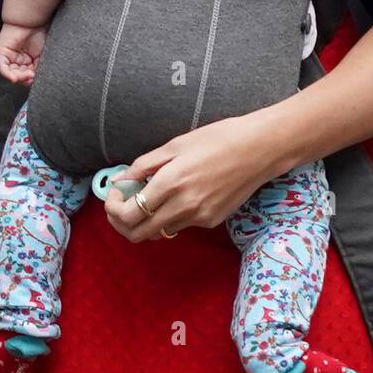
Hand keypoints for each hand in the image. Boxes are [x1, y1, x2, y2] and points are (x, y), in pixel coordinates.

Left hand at [0, 24, 46, 83]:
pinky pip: (2, 66)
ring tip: (28, 75)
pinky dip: (7, 73)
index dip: (31, 79)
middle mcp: (17, 59)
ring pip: (11, 72)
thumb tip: (37, 78)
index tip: (37, 78)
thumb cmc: (40, 33)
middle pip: (18, 75)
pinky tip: (13, 78)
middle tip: (32, 76)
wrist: (33, 19)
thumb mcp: (43, 53)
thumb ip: (40, 66)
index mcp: (27, 60)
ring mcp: (9, 56)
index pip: (27, 74)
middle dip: (25, 78)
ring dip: (18, 77)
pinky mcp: (3, 52)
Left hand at [103, 113, 281, 241]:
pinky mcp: (212, 222)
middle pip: (138, 233)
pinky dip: (170, 216)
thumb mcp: (176, 145)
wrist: (259, 149)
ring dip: (146, 220)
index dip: (113, 208)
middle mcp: (183, 206)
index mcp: (171, 182)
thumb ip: (144, 165)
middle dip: (122, 223)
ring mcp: (199, 217)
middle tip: (121, 205)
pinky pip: (180, 225)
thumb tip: (121, 180)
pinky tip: (177, 196)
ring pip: (158, 232)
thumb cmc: (218, 138)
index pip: (128, 213)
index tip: (114, 194)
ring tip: (148, 198)